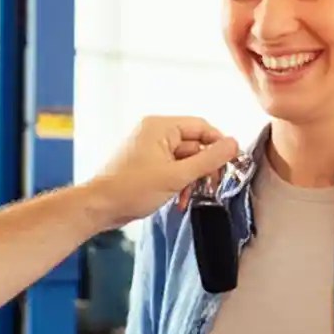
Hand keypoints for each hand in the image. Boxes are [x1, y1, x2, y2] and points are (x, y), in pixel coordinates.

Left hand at [85, 117, 238, 226]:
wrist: (99, 207)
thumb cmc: (131, 189)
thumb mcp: (176, 176)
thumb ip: (208, 160)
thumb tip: (233, 144)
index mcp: (160, 126)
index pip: (201, 126)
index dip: (219, 144)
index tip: (231, 163)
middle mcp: (155, 132)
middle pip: (194, 144)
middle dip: (204, 168)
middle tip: (212, 187)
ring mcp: (150, 148)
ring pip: (185, 159)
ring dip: (192, 179)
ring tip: (190, 197)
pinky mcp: (147, 164)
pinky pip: (172, 168)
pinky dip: (179, 182)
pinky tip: (179, 199)